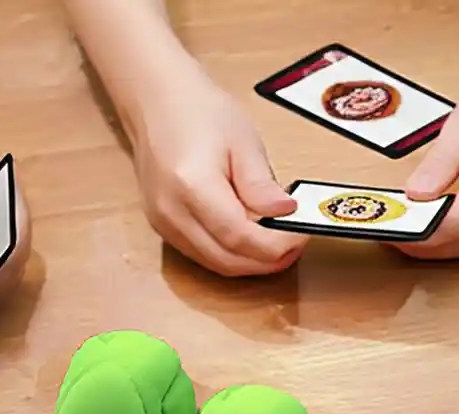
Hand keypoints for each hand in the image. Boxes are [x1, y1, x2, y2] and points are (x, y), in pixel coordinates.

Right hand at [128, 69, 304, 276]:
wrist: (156, 103)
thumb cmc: (199, 113)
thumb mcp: (243, 141)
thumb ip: (261, 184)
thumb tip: (284, 214)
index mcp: (192, 186)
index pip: (240, 237)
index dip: (277, 244)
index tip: (302, 235)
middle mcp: (171, 212)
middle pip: (228, 260)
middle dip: (267, 260)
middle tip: (296, 244)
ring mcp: (163, 224)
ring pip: (216, 264)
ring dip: (251, 262)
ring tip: (279, 242)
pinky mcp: (163, 228)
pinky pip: (203, 255)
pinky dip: (231, 254)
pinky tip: (251, 238)